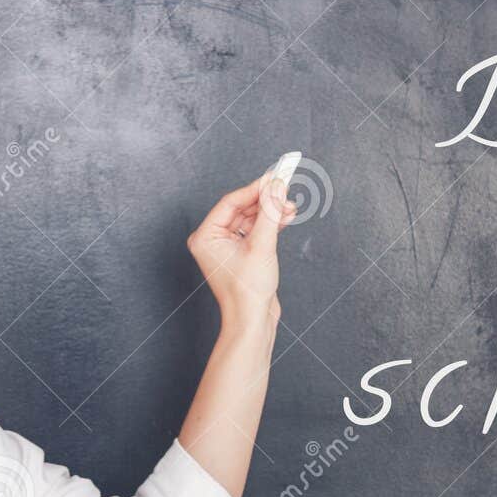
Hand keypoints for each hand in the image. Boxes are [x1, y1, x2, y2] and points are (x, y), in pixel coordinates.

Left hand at [186, 160, 298, 329]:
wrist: (253, 321)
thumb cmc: (248, 291)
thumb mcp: (261, 246)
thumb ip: (270, 212)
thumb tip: (277, 186)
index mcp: (206, 236)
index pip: (232, 202)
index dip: (256, 188)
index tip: (276, 175)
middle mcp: (212, 240)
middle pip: (242, 208)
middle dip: (266, 200)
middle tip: (287, 188)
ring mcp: (226, 247)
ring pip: (251, 218)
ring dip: (271, 212)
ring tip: (291, 207)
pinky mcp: (240, 254)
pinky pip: (255, 230)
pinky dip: (270, 224)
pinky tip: (285, 217)